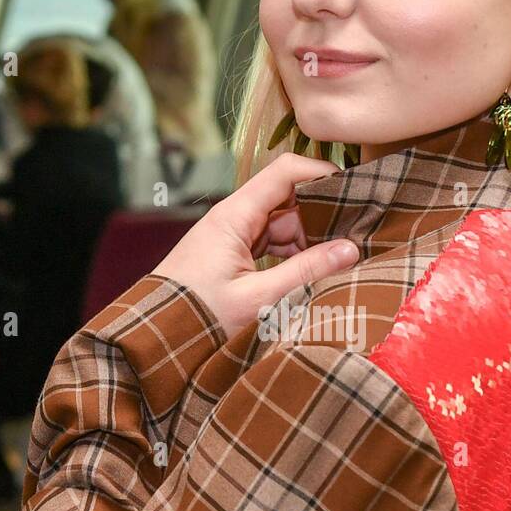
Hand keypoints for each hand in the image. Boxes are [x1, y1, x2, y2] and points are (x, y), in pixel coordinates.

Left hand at [152, 153, 359, 339]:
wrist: (155, 338)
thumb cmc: (198, 317)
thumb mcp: (259, 298)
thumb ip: (306, 271)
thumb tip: (350, 250)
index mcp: (234, 215)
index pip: (285, 172)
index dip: (321, 173)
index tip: (354, 189)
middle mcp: (233, 217)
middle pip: (288, 198)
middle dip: (321, 215)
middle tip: (356, 233)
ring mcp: (232, 235)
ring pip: (282, 223)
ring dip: (308, 239)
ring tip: (338, 260)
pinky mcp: (232, 254)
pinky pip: (271, 243)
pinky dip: (292, 254)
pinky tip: (311, 273)